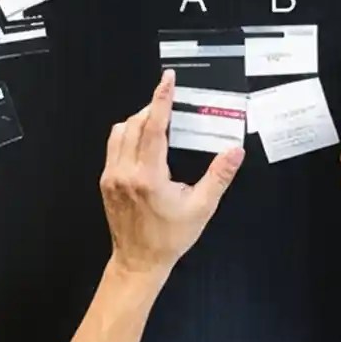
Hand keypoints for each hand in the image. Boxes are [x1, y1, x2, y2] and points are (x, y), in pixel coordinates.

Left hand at [100, 69, 245, 277]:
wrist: (139, 261)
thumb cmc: (169, 238)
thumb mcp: (201, 208)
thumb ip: (219, 176)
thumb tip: (235, 152)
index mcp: (149, 177)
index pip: (153, 127)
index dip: (161, 100)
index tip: (167, 80)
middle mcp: (125, 173)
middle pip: (134, 124)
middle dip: (152, 108)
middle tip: (170, 103)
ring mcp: (111, 177)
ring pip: (119, 132)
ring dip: (137, 120)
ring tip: (157, 120)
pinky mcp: (105, 181)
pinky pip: (113, 146)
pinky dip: (127, 135)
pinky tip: (142, 141)